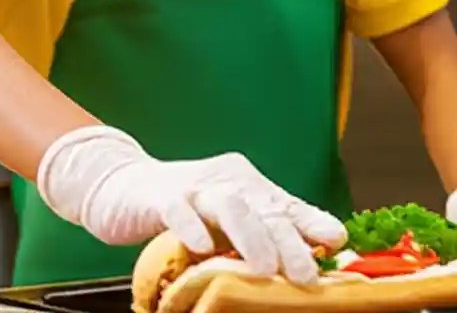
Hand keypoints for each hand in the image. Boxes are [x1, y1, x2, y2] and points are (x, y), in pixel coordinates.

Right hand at [36, 126, 347, 284]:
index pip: (286, 205)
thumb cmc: (181, 211)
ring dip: (249, 237)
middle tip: (304, 275)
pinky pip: (178, 209)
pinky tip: (203, 248)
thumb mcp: (226, 224)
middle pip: (264, 208)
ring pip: (228, 205)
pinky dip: (191, 227)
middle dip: (288, 241)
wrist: (120, 184)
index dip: (312, 223)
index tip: (336, 241)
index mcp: (247, 187)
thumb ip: (260, 236)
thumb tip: (307, 261)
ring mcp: (193, 188)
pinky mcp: (159, 197)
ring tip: (263, 269)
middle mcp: (226, 183)